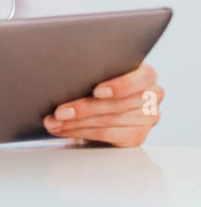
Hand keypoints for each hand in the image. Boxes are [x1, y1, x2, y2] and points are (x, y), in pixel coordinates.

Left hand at [44, 63, 162, 146]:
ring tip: (54, 122)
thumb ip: (94, 70)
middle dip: (84, 108)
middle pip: (118, 104)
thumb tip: (63, 73)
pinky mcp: (137, 136)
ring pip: (109, 120)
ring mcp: (148, 118)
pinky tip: (64, 129)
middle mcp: (152, 95)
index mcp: (146, 74)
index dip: (121, 85)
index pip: (144, 77)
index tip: (97, 91)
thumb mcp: (99, 72)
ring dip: (76, 123)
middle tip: (59, 112)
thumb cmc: (96, 82)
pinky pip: (107, 135)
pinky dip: (81, 132)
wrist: (98, 106)